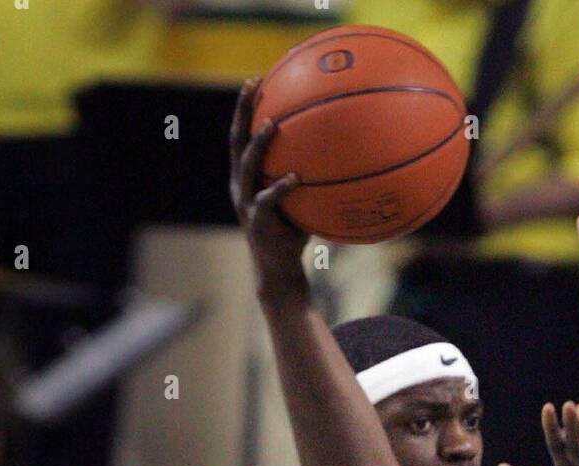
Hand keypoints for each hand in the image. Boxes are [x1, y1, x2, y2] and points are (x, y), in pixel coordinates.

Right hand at [229, 78, 307, 295]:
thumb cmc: (293, 236)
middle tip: (253, 85)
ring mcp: (246, 203)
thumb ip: (310, 179)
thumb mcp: (301, 202)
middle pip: (236, 141)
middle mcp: (241, 186)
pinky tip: (296, 177)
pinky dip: (281, 188)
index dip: (246, 108)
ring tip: (271, 124)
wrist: (280, 272)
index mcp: (247, 178)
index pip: (242, 136)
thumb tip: (342, 156)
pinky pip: (268, 201)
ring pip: (247, 167)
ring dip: (258, 144)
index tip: (256, 80)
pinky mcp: (257, 223)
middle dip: (243, 111)